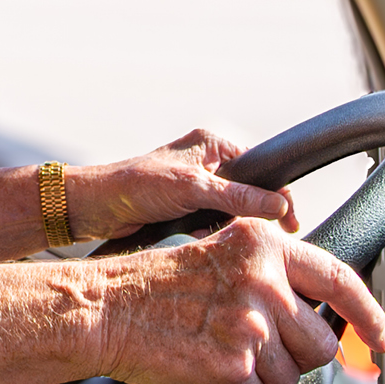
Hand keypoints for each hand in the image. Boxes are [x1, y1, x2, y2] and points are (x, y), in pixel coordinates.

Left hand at [65, 129, 299, 240]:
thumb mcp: (192, 189)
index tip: (291, 223)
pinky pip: (211, 222)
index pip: (261, 168)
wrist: (94, 206)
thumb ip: (236, 197)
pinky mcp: (185, 205)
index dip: (278, 196)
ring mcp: (196, 184)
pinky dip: (210, 233)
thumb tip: (278, 207)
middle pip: (249, 192)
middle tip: (260, 239)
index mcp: (213, 144)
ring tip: (217, 236)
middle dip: (251, 216)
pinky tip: (200, 239)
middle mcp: (207, 160)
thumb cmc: (135, 186)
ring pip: (231, 210)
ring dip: (227, 227)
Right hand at [88, 217, 384, 383]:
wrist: (101, 308)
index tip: (382, 338)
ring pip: (290, 379)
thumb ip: (269, 272)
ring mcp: (251, 327)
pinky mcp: (233, 368)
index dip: (370, 315)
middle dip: (295, 357)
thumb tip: (314, 312)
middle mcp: (264, 282)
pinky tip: (206, 376)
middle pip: (320, 344)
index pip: (340, 280)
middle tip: (255, 350)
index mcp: (263, 245)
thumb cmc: (150, 285)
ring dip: (261, 379)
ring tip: (219, 357)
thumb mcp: (217, 252)